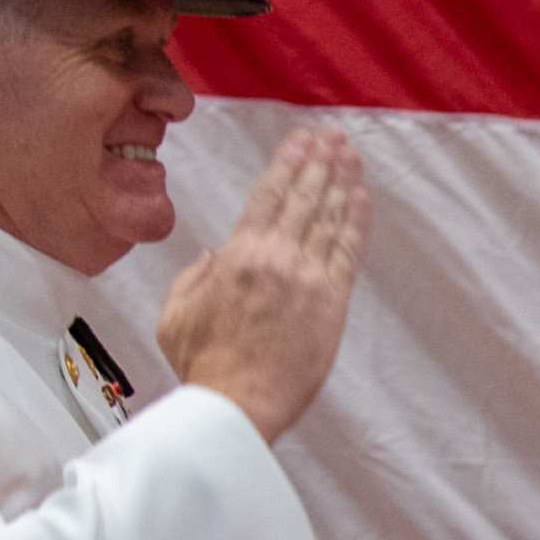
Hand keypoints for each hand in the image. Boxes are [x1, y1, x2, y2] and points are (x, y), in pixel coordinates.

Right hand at [157, 127, 368, 443]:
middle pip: (304, 197)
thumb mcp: (176, 314)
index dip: (288, 163)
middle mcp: (276, 258)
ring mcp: (308, 279)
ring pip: (329, 218)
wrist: (237, 405)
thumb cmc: (204, 366)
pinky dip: (357, 221)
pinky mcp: (332, 304)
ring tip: (351, 153)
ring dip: (342, 180)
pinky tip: (362, 197)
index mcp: (236, 256)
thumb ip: (194, 278)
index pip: (268, 195)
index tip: (301, 140)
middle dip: (320, 161)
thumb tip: (213, 256)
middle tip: (332, 134)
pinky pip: (348, 252)